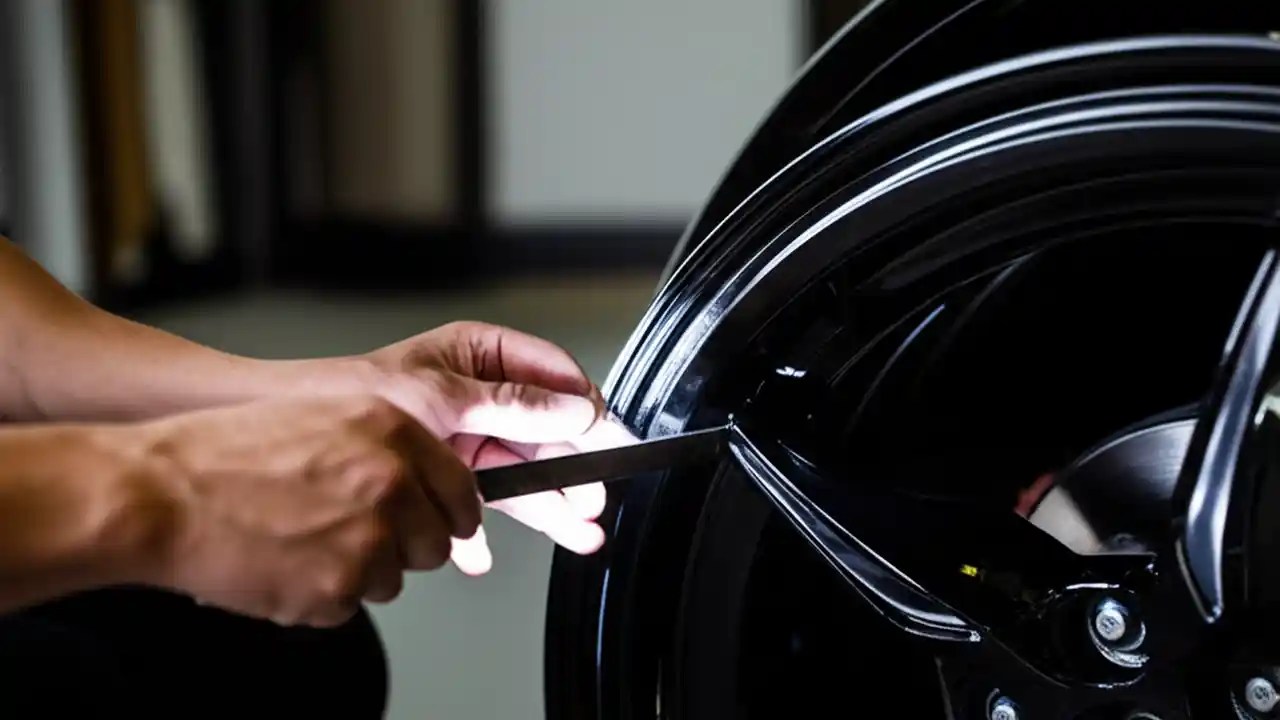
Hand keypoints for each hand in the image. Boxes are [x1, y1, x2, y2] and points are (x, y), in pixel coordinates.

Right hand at [134, 394, 479, 626]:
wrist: (162, 494)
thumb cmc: (226, 453)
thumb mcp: (326, 417)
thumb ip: (389, 451)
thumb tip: (427, 487)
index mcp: (393, 432)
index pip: (463, 491)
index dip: (451, 513)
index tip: (441, 522)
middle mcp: (392, 483)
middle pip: (436, 543)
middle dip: (403, 546)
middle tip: (351, 534)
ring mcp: (369, 539)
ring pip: (394, 578)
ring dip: (358, 570)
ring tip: (301, 538)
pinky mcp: (339, 589)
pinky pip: (350, 605)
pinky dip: (321, 594)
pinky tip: (283, 561)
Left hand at [356, 321, 637, 574]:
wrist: (292, 426)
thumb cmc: (351, 391)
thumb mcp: (441, 394)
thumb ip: (511, 404)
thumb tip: (573, 408)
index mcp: (483, 354)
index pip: (554, 376)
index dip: (587, 407)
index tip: (609, 437)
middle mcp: (481, 394)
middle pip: (547, 431)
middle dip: (573, 468)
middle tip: (594, 496)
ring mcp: (467, 435)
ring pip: (523, 471)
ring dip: (548, 504)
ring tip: (578, 530)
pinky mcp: (447, 474)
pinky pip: (481, 501)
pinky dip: (481, 531)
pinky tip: (482, 552)